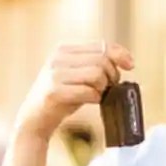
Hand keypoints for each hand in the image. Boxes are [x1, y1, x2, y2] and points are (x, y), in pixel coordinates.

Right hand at [14, 41, 134, 141]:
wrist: (34, 120)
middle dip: (112, 76)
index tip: (130, 65)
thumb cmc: (61, 98)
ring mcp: (54, 75)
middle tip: (108, 88)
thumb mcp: (76, 75)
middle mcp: (57, 59)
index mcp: (63, 50)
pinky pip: (88, 92)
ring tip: (96, 94)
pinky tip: (90, 101)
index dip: (120, 54)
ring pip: (97, 74)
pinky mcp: (54, 92)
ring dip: (103, 88)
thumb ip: (94, 64)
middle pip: (102, 60)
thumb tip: (125, 61)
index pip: (100, 45)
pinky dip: (95, 98)